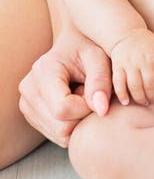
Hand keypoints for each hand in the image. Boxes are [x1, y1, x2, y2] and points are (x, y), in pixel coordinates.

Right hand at [18, 23, 112, 146]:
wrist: (74, 44)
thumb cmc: (89, 49)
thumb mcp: (100, 58)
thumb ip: (101, 81)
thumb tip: (101, 110)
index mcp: (43, 70)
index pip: (63, 109)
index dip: (86, 107)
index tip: (97, 93)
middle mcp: (28, 88)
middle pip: (61, 126)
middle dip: (84, 115)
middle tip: (91, 94)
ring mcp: (26, 103)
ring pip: (59, 134)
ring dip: (78, 120)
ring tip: (82, 96)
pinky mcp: (30, 113)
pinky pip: (56, 134)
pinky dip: (71, 124)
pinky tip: (75, 104)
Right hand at [110, 28, 153, 105]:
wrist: (126, 34)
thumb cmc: (148, 47)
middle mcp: (145, 59)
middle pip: (150, 84)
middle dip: (152, 97)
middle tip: (152, 100)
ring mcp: (130, 62)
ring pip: (135, 86)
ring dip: (140, 98)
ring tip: (143, 101)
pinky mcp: (118, 66)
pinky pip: (119, 84)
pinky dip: (122, 95)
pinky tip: (126, 102)